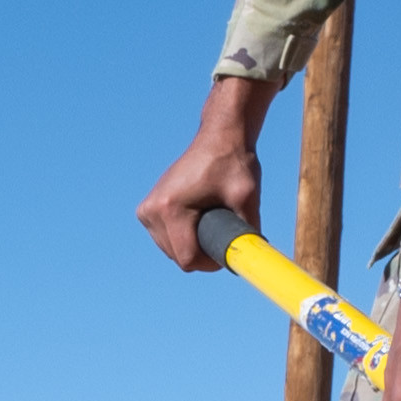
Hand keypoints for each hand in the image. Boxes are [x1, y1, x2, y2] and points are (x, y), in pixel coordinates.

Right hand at [137, 76, 279, 268]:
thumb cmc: (234, 163)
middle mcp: (151, 211)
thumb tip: (255, 261)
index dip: (212, 263)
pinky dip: (184, 237)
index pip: (187, 259)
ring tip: (211, 220)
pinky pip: (166, 239)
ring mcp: (146, 211)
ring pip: (171, 251)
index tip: (229, 250)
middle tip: (224, 232)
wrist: (219, 136)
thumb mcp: (247, 197)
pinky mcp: (147, 210)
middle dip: (203, 254)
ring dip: (193, 246)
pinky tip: (198, 220)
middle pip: (178, 258)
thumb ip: (250, 232)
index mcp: (170, 209)